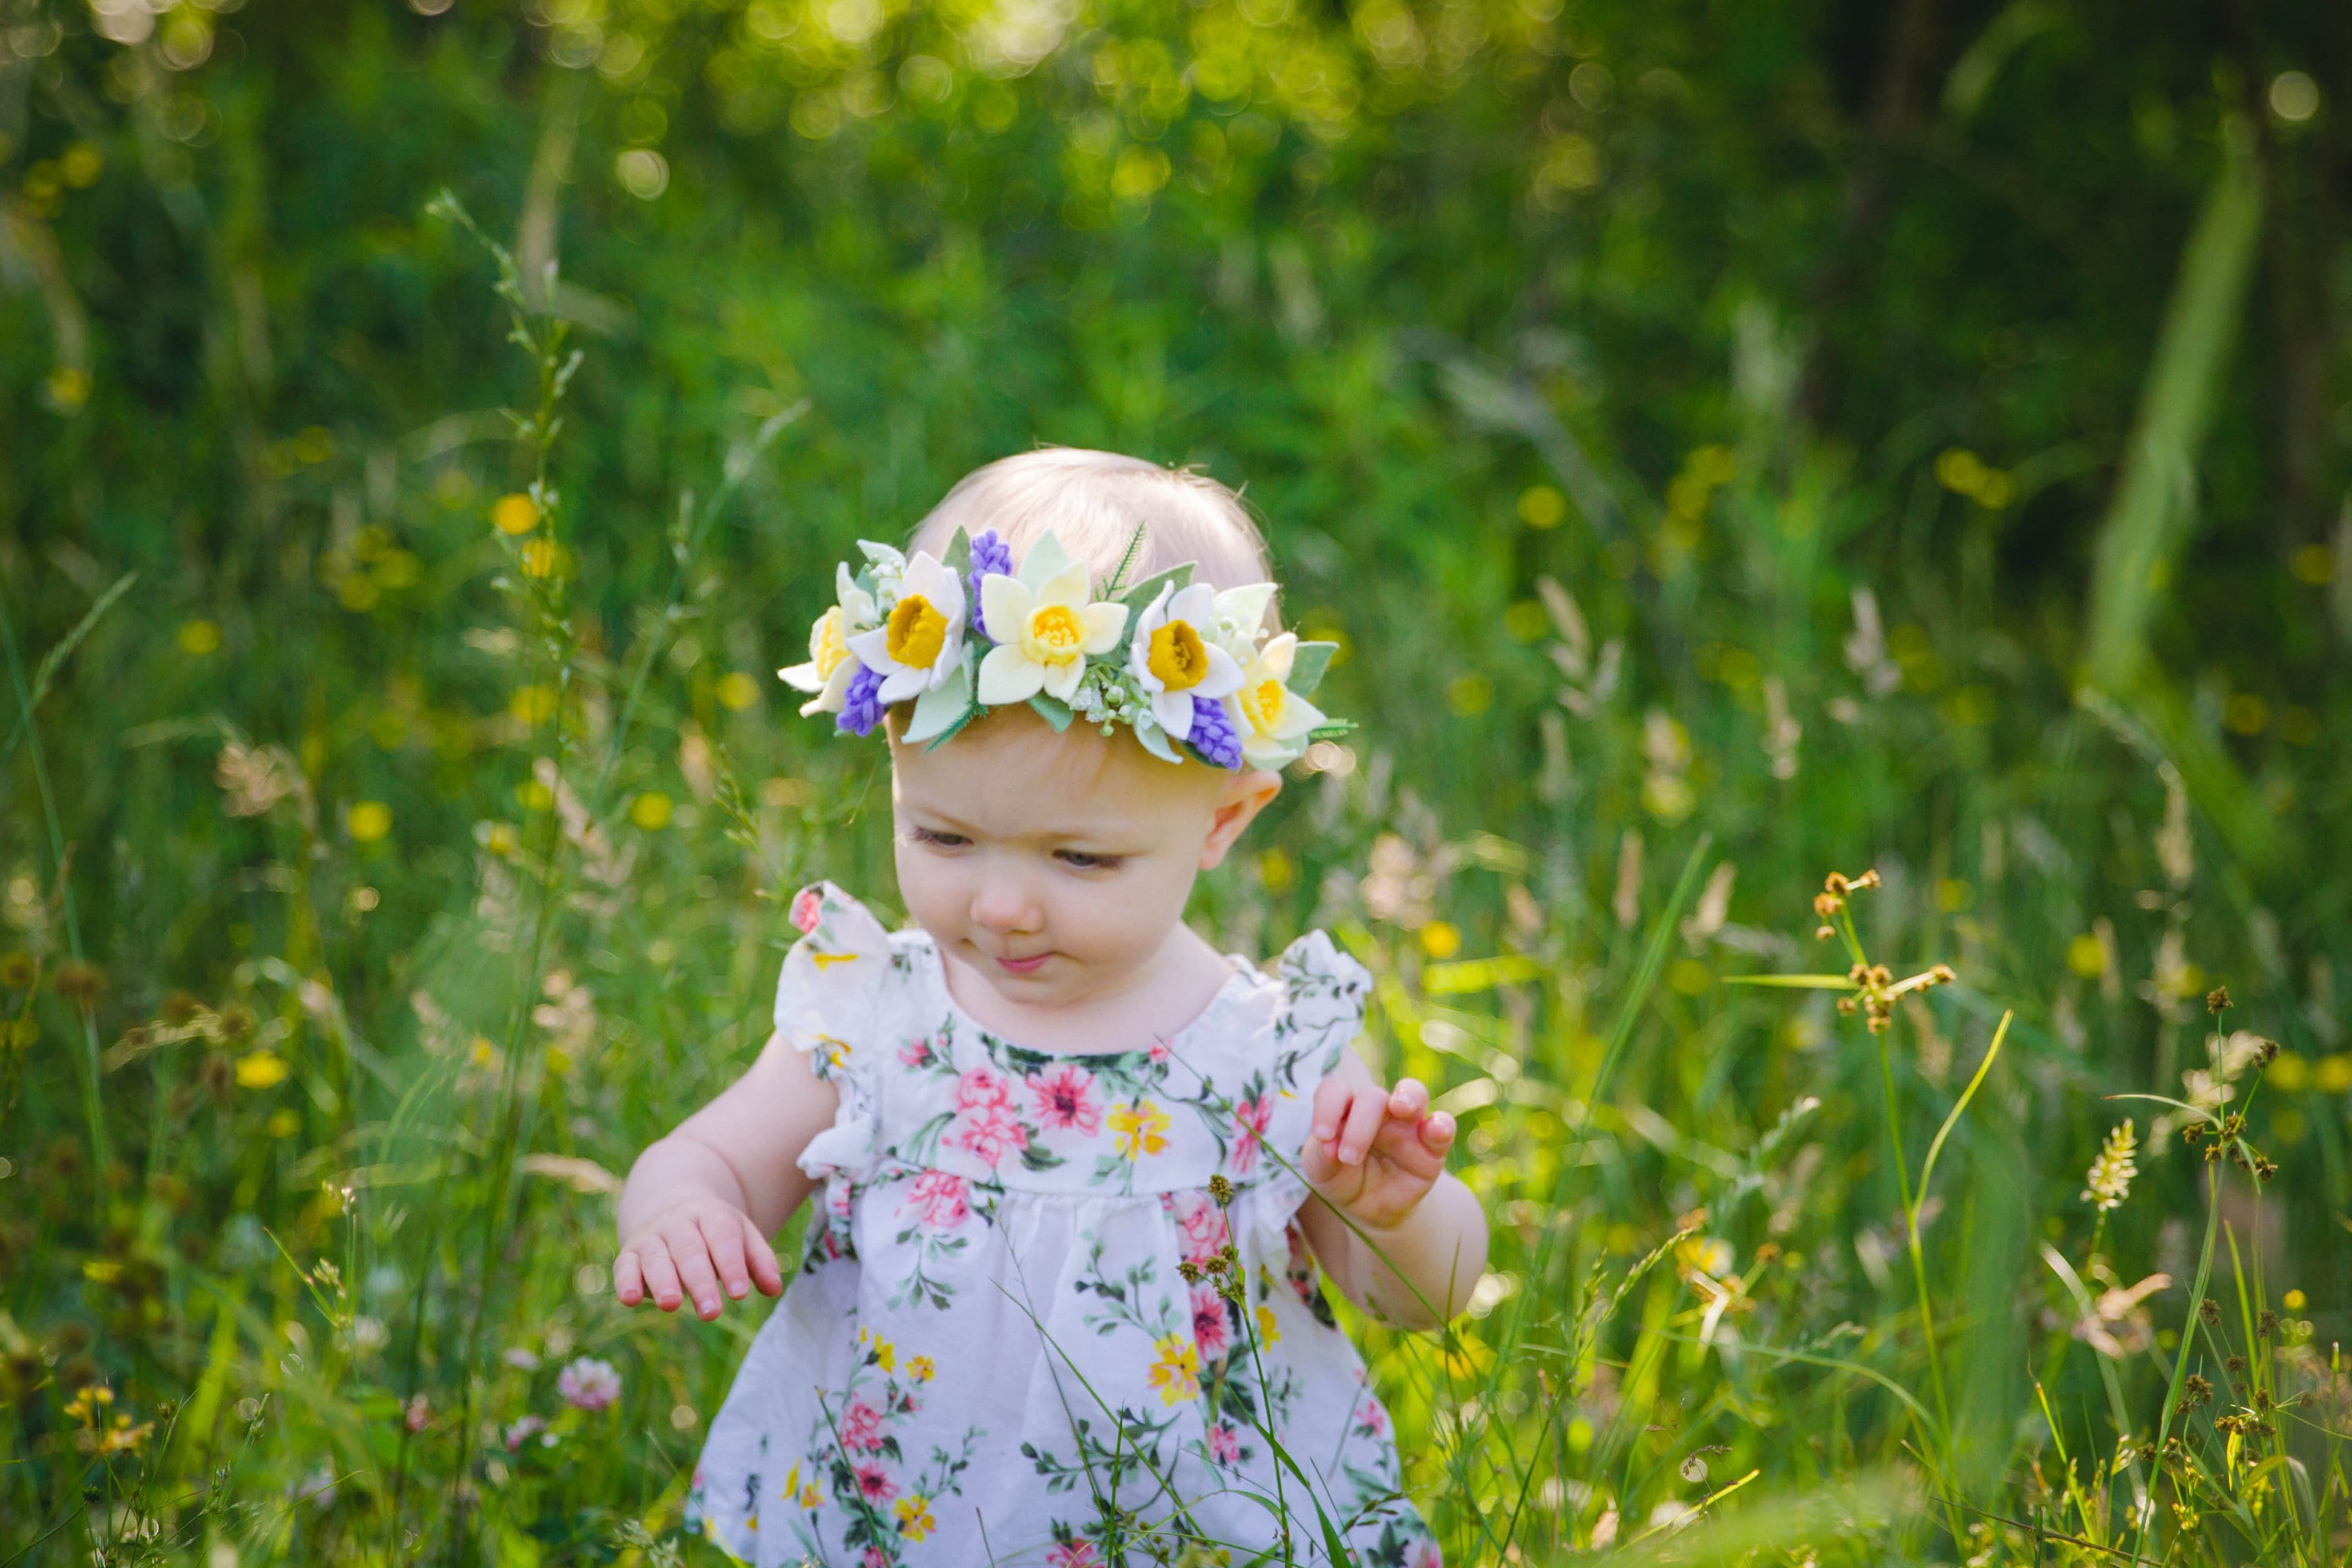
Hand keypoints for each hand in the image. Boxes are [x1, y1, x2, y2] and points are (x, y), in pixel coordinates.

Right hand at [614, 1196, 784, 1319]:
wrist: (673, 1207)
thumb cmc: (715, 1233)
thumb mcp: (742, 1237)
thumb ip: (760, 1262)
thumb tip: (775, 1289)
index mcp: (711, 1214)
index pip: (723, 1237)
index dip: (731, 1265)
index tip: (740, 1294)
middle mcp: (678, 1222)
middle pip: (690, 1250)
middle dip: (700, 1281)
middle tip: (712, 1312)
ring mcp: (651, 1236)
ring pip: (656, 1257)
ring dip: (663, 1281)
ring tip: (671, 1305)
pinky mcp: (629, 1253)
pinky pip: (624, 1265)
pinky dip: (626, 1281)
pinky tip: (630, 1299)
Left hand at [1303, 1070, 1456, 1230]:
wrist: (1371, 1210)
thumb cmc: (1343, 1179)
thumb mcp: (1322, 1173)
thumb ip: (1320, 1158)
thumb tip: (1326, 1145)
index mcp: (1346, 1110)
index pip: (1336, 1091)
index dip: (1327, 1106)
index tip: (1321, 1136)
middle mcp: (1377, 1111)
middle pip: (1373, 1096)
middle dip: (1360, 1124)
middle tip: (1349, 1157)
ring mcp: (1407, 1125)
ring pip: (1413, 1094)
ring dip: (1408, 1096)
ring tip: (1400, 1107)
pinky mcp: (1431, 1147)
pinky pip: (1443, 1126)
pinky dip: (1442, 1124)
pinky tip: (1436, 1129)